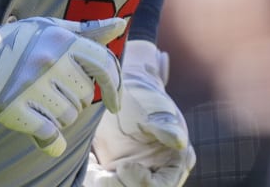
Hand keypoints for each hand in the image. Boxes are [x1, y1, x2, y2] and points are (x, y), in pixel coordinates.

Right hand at [0, 3, 126, 156]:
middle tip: (49, 90)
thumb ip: (87, 32)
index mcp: (61, 40)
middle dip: (73, 99)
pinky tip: (45, 139)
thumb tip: (121, 25)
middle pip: (85, 98)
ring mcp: (30, 84)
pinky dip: (51, 142)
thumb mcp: (50, 29)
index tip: (115, 104)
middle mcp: (48, 60)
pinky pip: (50, 134)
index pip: (104, 66)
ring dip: (59, 116)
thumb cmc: (17, 43)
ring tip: (38, 102)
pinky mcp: (14, 108)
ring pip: (68, 117)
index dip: (116, 88)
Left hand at [88, 39, 194, 186]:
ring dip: (103, 185)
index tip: (124, 167)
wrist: (125, 92)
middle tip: (99, 172)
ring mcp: (138, 175)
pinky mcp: (118, 173)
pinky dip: (95, 180)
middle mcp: (158, 173)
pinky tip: (90, 163)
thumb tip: (179, 142)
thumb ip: (164, 127)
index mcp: (175, 162)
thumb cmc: (145, 98)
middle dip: (118, 186)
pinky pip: (106, 185)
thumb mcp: (154, 109)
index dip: (142, 183)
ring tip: (92, 167)